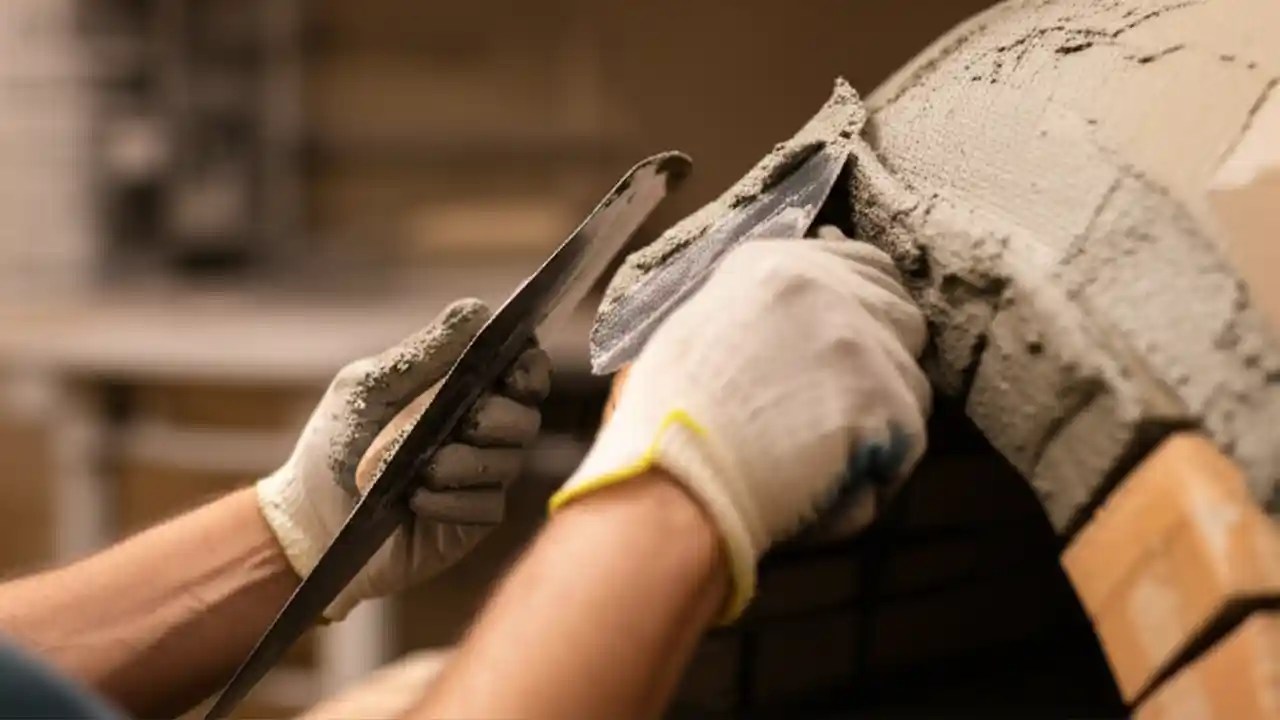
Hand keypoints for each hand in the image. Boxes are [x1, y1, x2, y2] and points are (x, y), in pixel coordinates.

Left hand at [257, 299, 549, 619]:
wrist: (311, 522)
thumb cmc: (337, 444)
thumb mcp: (368, 388)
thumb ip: (422, 354)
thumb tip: (476, 311)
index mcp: (463, 385)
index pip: (523, 365)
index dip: (530, 366)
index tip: (515, 372)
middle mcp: (484, 427)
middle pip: (526, 414)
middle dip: (496, 417)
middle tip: (463, 424)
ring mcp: (484, 474)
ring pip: (509, 460)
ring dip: (463, 462)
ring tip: (418, 472)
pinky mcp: (477, 518)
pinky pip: (488, 504)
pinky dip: (449, 502)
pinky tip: (414, 503)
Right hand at [552, 232, 929, 619]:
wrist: (671, 480)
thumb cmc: (663, 425)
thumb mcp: (696, 332)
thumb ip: (755, 316)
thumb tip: (796, 330)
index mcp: (772, 264)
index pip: (865, 266)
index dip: (869, 313)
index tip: (854, 355)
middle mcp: (822, 284)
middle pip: (902, 318)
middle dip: (885, 367)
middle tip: (841, 417)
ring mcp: (858, 337)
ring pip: (911, 384)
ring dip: (881, 427)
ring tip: (819, 462)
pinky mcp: (883, 395)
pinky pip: (909, 440)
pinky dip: (878, 474)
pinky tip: (827, 488)